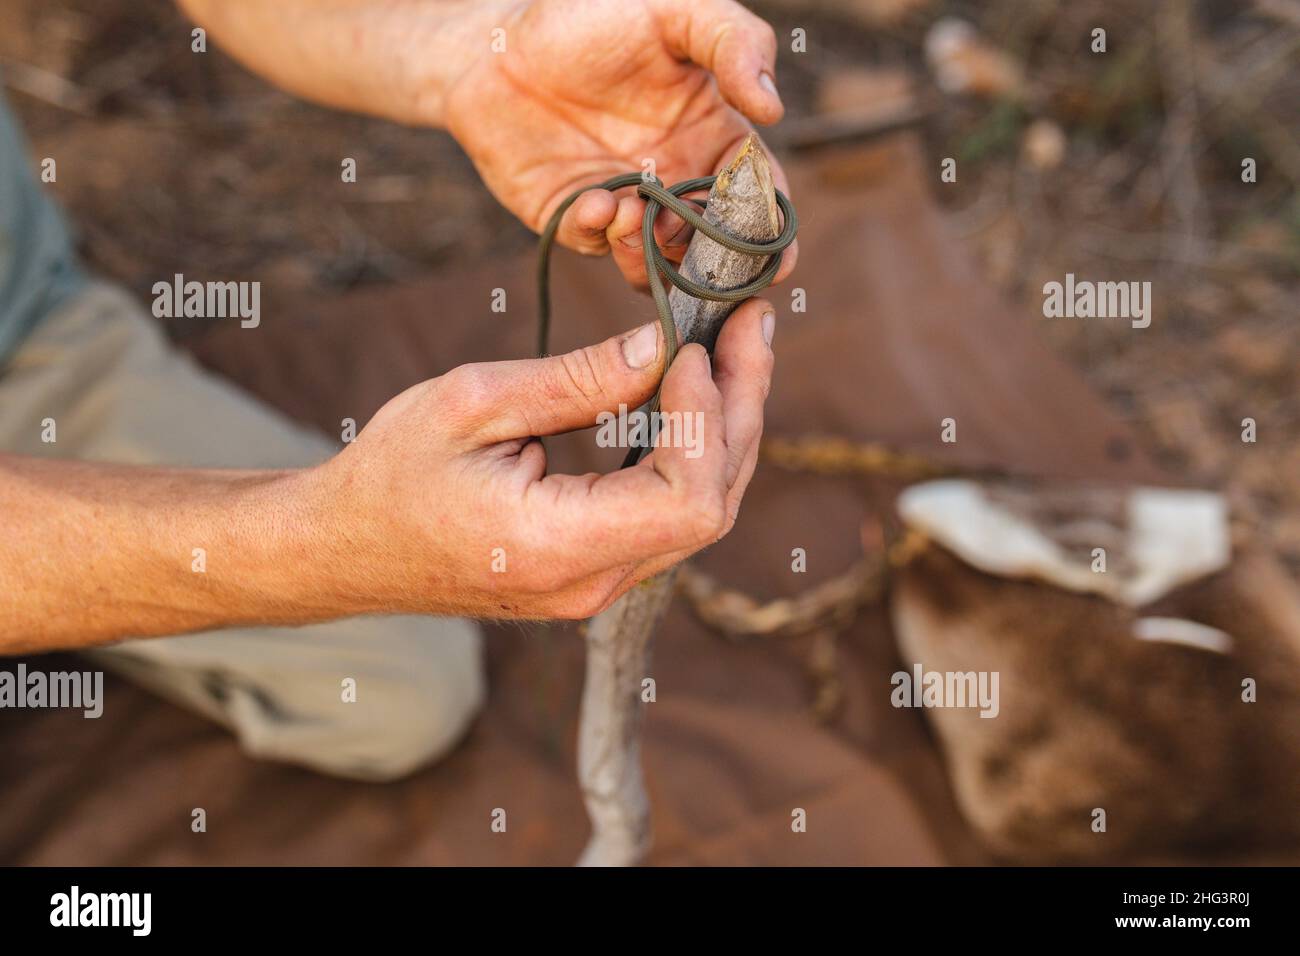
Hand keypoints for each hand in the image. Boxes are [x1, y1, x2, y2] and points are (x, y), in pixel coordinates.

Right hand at [315, 299, 776, 618]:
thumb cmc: (389, 474)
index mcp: (555, 548)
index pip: (689, 500)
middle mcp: (590, 584)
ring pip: (702, 512)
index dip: (708, 419)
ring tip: (735, 348)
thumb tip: (662, 347)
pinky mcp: (595, 572)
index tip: (690, 348)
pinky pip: (668, 516)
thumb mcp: (472, 404)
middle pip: (714, 504)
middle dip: (740, 407)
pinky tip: (695, 396)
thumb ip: (575, 381)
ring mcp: (597, 587)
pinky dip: (692, 453)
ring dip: (725, 428)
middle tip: (751, 325)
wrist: (345, 548)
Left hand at [436, 0, 797, 287]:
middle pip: (715, 244)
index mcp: (714, 138)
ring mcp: (628, 206)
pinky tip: (595, 202)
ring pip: (661, 260)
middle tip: (695, 241)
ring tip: (635, 213)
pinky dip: (602, 232)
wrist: (499, 44)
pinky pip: (598, 245)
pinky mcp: (577, 219)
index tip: (775, 250)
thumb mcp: (673, 11)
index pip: (758, 195)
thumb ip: (733, 42)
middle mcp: (677, 181)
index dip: (770, 227)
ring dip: (656, 252)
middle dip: (713, 257)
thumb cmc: (592, 18)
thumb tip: (773, 107)